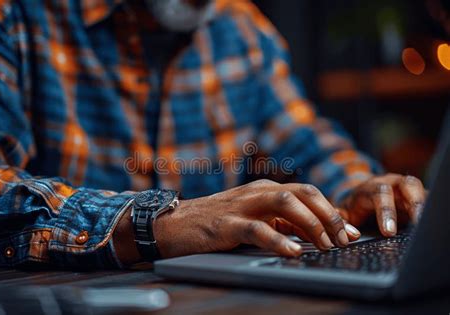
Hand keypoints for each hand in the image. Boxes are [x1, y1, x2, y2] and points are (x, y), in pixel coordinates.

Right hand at [154, 179, 360, 258]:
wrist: (173, 223)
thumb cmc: (215, 222)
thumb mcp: (252, 218)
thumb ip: (279, 224)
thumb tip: (312, 237)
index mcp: (265, 190)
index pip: (307, 194)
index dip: (333, 211)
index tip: (352, 232)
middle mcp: (257, 192)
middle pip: (303, 193)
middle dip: (329, 215)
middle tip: (345, 239)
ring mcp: (242, 205)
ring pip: (285, 204)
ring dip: (311, 224)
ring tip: (326, 245)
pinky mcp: (226, 223)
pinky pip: (257, 229)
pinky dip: (278, 240)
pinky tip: (293, 252)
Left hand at [340, 174, 426, 236]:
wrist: (363, 197)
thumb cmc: (355, 207)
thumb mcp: (344, 213)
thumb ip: (341, 221)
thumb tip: (349, 234)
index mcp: (371, 187)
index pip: (380, 194)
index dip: (386, 212)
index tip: (388, 232)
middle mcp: (392, 183)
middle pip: (408, 185)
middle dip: (414, 204)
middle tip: (418, 223)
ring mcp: (407, 188)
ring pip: (420, 190)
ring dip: (425, 205)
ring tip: (428, 223)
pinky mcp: (418, 195)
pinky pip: (427, 198)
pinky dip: (429, 209)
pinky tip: (430, 224)